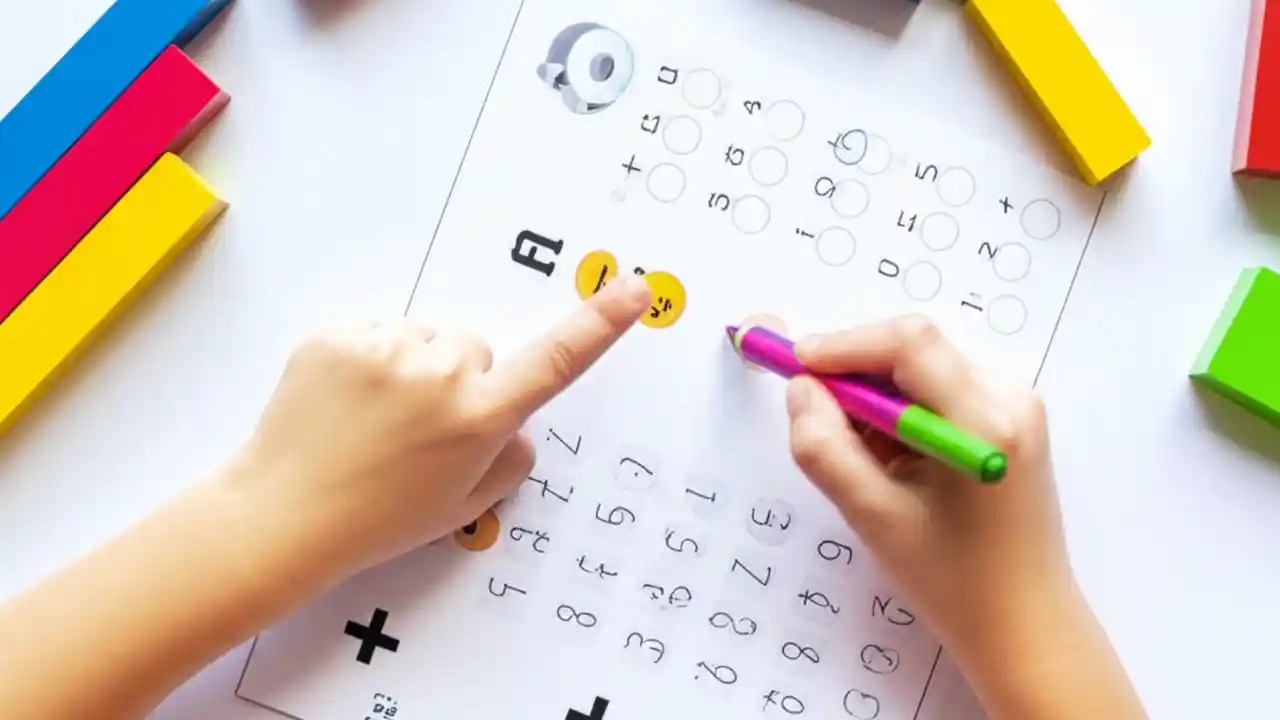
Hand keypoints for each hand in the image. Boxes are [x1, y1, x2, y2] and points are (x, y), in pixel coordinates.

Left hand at [223, 275, 651, 582]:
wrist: (283, 516)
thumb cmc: (378, 519)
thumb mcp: (465, 505)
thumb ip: (511, 456)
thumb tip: (515, 419)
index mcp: (478, 419)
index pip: (555, 362)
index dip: (600, 324)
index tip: (633, 288)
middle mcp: (439, 376)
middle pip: (473, 348)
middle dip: (457, 378)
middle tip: (416, 430)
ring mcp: (386, 349)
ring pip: (423, 338)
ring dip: (409, 367)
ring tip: (372, 419)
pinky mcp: (339, 334)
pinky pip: (376, 331)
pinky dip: (365, 359)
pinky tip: (344, 402)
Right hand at [759, 314, 1141, 717]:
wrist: (1024, 624)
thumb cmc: (952, 580)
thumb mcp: (872, 516)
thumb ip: (825, 447)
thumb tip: (801, 389)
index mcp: (983, 422)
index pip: (908, 343)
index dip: (843, 344)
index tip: (795, 366)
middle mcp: (1010, 398)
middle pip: (914, 350)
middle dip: (855, 373)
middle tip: (814, 416)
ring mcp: (1016, 406)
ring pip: (923, 369)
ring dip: (876, 397)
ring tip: (861, 459)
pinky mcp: (1011, 420)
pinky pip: (940, 389)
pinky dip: (901, 410)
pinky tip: (892, 460)